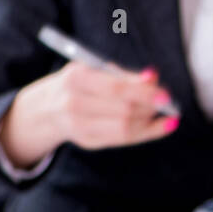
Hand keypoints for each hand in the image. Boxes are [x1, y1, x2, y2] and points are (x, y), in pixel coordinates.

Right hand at [0, 62, 177, 167]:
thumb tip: (153, 77)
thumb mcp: (96, 70)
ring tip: (162, 111)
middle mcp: (73, 103)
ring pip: (124, 128)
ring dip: (149, 120)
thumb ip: (125, 75)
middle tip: (166, 101)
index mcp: (76, 78)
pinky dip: (147, 132)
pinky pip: (123, 139)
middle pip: (122, 110)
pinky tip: (163, 126)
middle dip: (149, 106)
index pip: (116, 88)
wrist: (46, 108)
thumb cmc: (80, 84)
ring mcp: (78, 126)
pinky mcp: (86, 141)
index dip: (144, 93)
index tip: (165, 94)